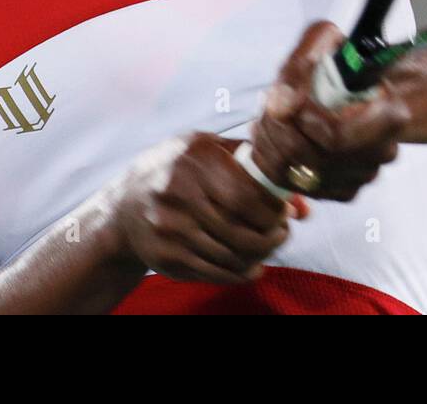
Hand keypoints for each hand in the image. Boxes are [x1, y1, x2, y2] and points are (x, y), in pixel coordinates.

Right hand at [110, 132, 306, 283]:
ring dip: (259, 255)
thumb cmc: (178, 170)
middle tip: (283, 232)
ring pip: (229, 254)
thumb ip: (255, 167)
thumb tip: (302, 206)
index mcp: (193, 158)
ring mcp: (168, 227)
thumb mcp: (209, 151)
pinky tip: (252, 266)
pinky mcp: (165, 256)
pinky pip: (213, 272)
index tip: (286, 212)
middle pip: (239, 227)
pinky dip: (240, 273)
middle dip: (270, 235)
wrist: (124, 206)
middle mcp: (176, 191)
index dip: (272, 209)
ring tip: (270, 246)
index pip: (244, 193)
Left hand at [250, 21, 410, 201]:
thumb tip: (285, 99)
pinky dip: (276, 164)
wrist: (352, 89)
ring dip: (271, 146)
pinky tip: (275, 138)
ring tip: (266, 119)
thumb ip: (305, 57)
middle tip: (266, 107)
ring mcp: (364, 176)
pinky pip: (299, 187)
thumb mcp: (326, 40)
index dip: (301, 121)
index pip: (335, 138)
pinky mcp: (344, 191)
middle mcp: (382, 152)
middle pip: (312, 158)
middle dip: (278, 130)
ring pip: (299, 175)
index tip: (284, 97)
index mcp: (390, 117)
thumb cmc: (340, 66)